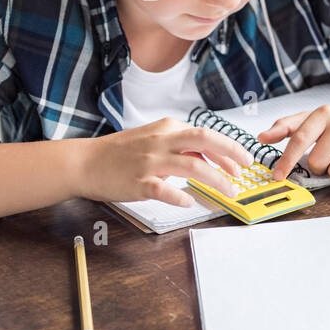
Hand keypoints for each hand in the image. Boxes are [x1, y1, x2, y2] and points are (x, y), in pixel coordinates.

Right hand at [80, 118, 254, 206]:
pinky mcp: (138, 182)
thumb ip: (181, 146)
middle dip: (230, 154)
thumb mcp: (154, 138)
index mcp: (167, 128)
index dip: (228, 150)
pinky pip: (164, 190)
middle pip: (204, 141)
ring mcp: (150, 161)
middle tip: (245, 171)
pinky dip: (180, 196)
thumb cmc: (121, 152)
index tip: (241, 163)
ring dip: (215, 180)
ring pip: (192, 167)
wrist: (85, 162)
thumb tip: (210, 158)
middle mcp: (161, 141)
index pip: (206, 135)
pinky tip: (189, 201)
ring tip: (229, 192)